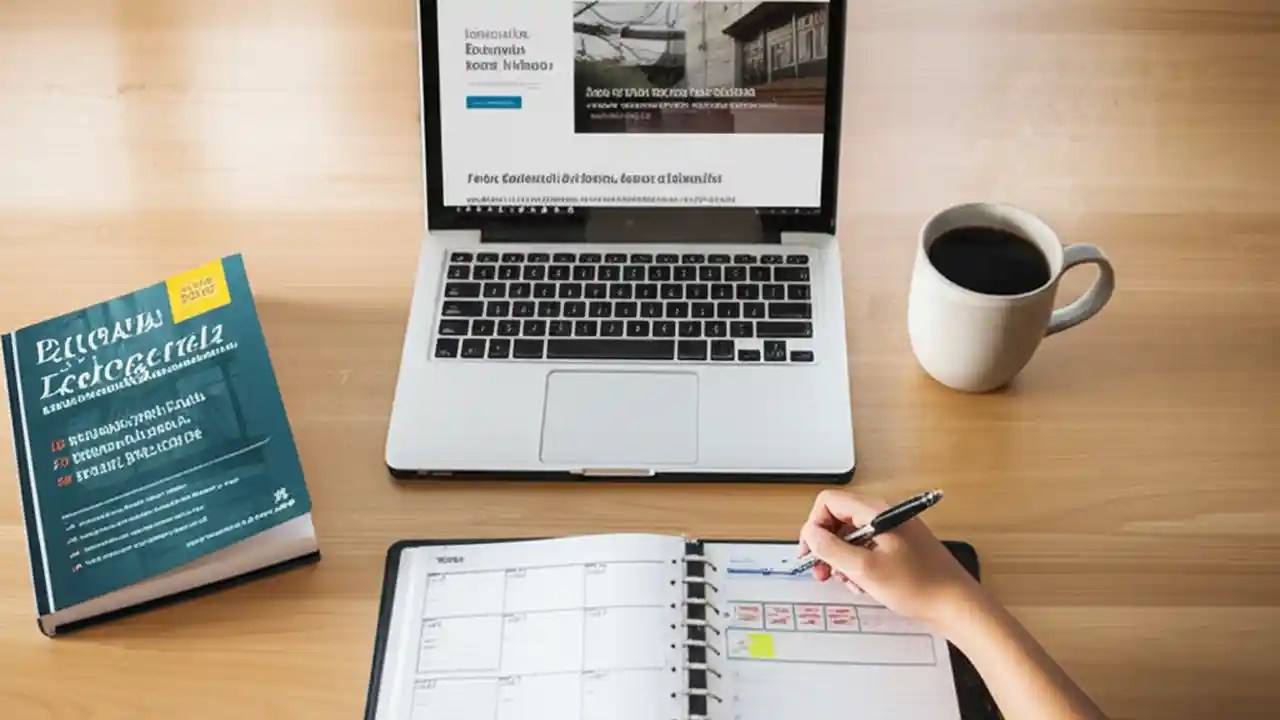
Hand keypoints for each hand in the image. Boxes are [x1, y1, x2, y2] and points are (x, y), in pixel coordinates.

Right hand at [798, 490, 984, 628]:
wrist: (956, 604)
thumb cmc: (919, 585)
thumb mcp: (865, 569)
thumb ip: (832, 549)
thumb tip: (810, 535)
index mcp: (877, 512)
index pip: (829, 503)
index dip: (814, 526)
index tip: (810, 552)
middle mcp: (884, 515)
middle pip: (839, 519)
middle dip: (826, 546)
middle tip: (821, 572)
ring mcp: (893, 531)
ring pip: (852, 536)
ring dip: (841, 559)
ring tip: (845, 581)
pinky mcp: (900, 547)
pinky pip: (867, 549)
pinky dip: (859, 565)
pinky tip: (864, 584)